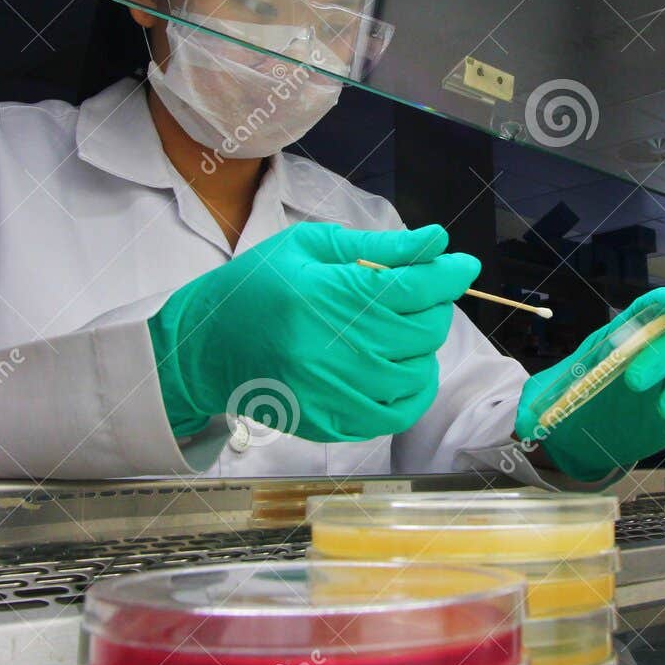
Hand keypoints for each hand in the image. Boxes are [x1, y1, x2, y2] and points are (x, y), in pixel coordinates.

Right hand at [149, 222, 479, 441]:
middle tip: (417, 294)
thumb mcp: (307, 249)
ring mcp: (333, 391)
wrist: (202, 348)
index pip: (411, 288)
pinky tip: (401, 367)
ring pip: (419, 370)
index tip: (461, 264)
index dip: (448, 274)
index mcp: (324, 294)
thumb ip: (377, 247)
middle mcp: (332, 347)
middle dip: (433, 305)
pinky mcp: (332, 422)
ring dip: (422, 346)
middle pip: (422, 330)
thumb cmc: (255, 287)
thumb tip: (437, 242)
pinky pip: (400, 411)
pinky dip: (414, 388)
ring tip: (399, 329)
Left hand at [516, 287, 664, 484]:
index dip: (660, 304)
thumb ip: (535, 403)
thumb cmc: (566, 407)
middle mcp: (648, 357)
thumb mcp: (542, 401)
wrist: (579, 441)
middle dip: (661, 356)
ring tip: (663, 410)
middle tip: (634, 383)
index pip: (643, 313)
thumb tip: (526, 421)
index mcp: (617, 342)